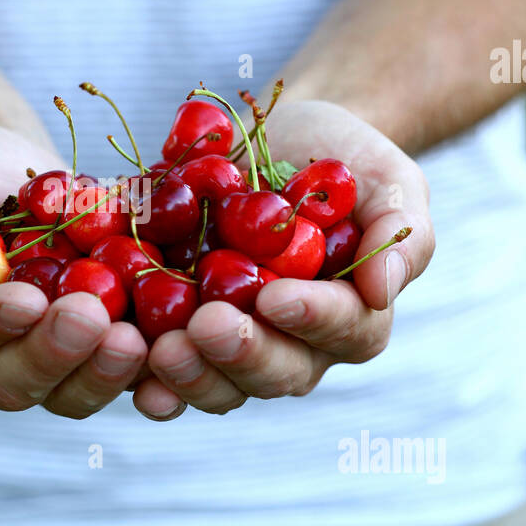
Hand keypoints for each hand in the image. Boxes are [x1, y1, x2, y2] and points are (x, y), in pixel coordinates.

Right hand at [0, 124, 149, 418]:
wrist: (9, 172)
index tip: (27, 299)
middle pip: (12, 382)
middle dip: (56, 354)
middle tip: (95, 317)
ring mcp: (44, 367)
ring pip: (70, 392)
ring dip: (104, 373)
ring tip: (139, 339)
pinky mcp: (96, 356)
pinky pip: (123, 379)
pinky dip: (152, 373)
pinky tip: (178, 351)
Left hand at [131, 100, 434, 418]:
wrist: (272, 140)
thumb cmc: (341, 159)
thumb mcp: (387, 180)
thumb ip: (400, 232)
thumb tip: (383, 289)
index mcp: (352, 316)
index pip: (345, 331)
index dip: (313, 320)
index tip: (277, 296)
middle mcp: (295, 345)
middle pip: (278, 373)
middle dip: (242, 354)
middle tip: (209, 326)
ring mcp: (234, 346)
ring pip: (220, 385)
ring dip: (191, 375)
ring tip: (163, 348)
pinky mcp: (180, 333)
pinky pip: (163, 371)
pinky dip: (142, 374)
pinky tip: (124, 361)